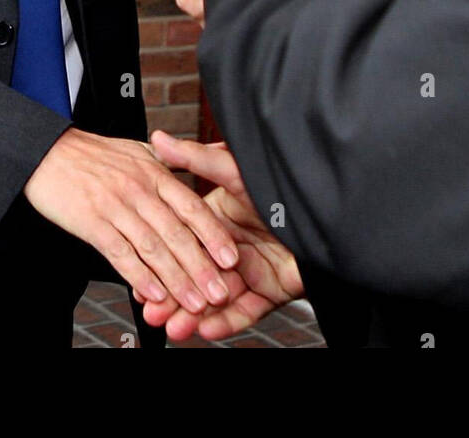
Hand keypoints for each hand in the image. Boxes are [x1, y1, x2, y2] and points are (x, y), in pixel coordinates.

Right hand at [22, 127, 240, 313]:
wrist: (49, 152)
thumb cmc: (95, 154)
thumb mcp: (139, 150)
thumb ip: (169, 162)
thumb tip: (195, 166)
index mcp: (156, 172)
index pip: (192, 207)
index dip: (213, 235)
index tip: (231, 259)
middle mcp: (140, 189)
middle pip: (176, 233)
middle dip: (201, 267)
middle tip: (219, 294)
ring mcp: (116, 206)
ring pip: (152, 248)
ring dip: (175, 279)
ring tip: (193, 303)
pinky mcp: (92, 222)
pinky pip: (119, 253)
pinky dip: (137, 276)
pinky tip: (152, 294)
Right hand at [136, 131, 303, 341]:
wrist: (327, 208)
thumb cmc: (282, 183)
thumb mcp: (234, 170)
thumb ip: (197, 160)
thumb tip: (161, 140)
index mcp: (218, 219)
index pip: (184, 244)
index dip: (161, 262)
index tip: (141, 278)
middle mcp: (231, 247)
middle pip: (196, 277)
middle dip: (172, 297)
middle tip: (151, 312)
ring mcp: (250, 271)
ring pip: (216, 299)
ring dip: (193, 315)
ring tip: (173, 326)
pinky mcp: (270, 291)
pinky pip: (246, 311)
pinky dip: (226, 323)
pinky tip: (206, 329)